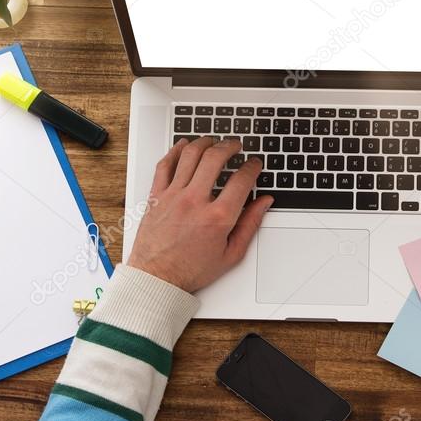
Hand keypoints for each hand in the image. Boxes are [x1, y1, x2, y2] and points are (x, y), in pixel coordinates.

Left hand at [127, 137, 273, 292]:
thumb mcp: (231, 254)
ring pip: (190, 155)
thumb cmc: (189, 270)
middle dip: (230, 146)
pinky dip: (176, 151)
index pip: (241, 179)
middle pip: (215, 158)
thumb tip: (264, 203)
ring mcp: (174, 196)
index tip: (254, 164)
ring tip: (213, 141)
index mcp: (218, 218)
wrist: (157, 279)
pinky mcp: (157, 196)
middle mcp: (195, 202)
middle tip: (236, 145)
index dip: (252, 167)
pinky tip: (184, 146)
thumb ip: (251, 225)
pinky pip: (165, 165)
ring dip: (205, 142)